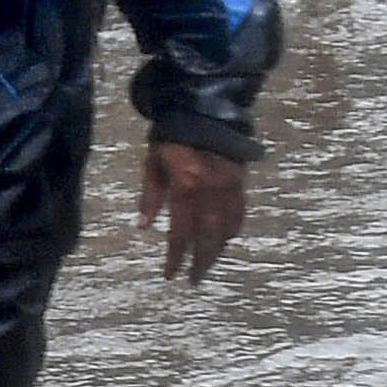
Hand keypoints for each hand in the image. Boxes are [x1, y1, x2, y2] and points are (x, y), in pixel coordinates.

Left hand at [143, 141, 245, 284]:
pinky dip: (232, 230)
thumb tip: (144, 228)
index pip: (181, 233)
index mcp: (186, 185)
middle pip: (208, 237)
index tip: (170, 275)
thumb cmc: (170, 135)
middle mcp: (211, 190)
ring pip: (227, 228)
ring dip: (217, 250)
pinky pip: (240, 213)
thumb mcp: (153, 163)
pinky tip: (225, 239)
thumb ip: (150, 197)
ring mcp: (230, 186)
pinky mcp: (242, 180)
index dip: (176, 257)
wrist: (203, 107)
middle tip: (194, 280)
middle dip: (201, 261)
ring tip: (207, 264)